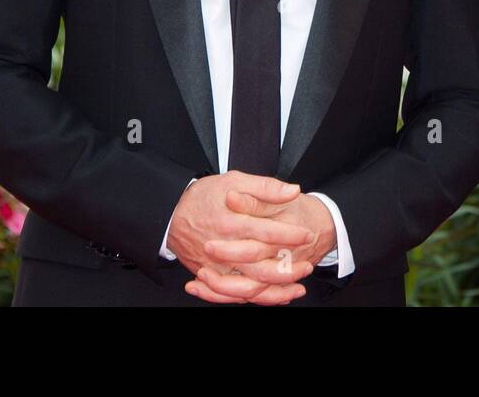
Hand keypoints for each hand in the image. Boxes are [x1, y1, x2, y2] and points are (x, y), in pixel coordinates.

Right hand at [167, 171, 314, 304]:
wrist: (170, 214)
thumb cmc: (203, 196)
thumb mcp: (234, 180)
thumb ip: (265, 187)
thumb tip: (292, 190)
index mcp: (232, 222)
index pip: (269, 233)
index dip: (292, 235)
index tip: (308, 234)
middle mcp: (224, 249)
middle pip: (261, 267)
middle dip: (289, 269)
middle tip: (308, 265)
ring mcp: (216, 267)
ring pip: (249, 288)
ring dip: (276, 291)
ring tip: (297, 287)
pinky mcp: (210, 276)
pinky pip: (234, 295)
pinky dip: (255, 299)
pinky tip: (273, 297)